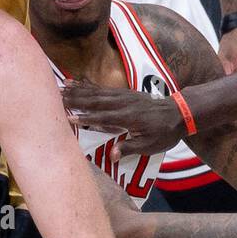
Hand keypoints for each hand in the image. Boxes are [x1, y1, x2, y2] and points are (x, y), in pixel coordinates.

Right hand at [61, 79, 184, 160]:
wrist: (179, 113)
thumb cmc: (165, 133)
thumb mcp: (151, 146)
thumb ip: (130, 148)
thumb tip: (111, 155)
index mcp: (130, 117)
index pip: (104, 118)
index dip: (87, 118)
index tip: (70, 118)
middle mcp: (124, 103)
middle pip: (96, 100)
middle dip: (76, 99)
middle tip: (57, 97)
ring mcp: (124, 95)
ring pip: (97, 92)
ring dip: (78, 89)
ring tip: (61, 86)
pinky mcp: (124, 92)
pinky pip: (102, 88)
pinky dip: (88, 85)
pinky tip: (77, 82)